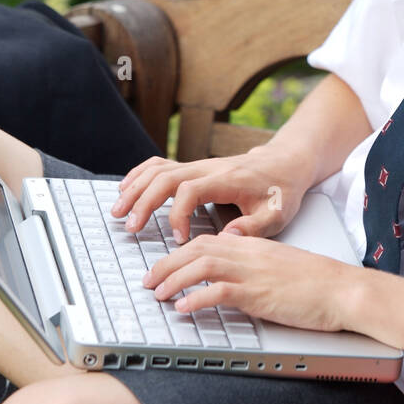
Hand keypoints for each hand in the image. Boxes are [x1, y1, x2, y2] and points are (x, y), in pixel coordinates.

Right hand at [110, 146, 311, 243]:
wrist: (285, 163)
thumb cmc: (281, 191)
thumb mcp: (277, 214)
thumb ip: (254, 228)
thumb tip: (228, 236)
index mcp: (227, 180)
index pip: (190, 190)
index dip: (178, 214)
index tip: (178, 239)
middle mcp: (208, 168)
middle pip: (166, 178)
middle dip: (143, 201)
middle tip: (130, 226)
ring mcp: (199, 165)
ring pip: (158, 169)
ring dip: (135, 188)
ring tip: (118, 211)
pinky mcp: (194, 167)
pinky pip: (160, 165)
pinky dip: (140, 175)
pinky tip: (126, 189)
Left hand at [143, 233, 358, 333]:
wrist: (342, 289)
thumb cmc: (316, 283)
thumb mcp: (277, 267)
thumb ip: (252, 268)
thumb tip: (229, 282)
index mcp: (252, 245)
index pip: (206, 241)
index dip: (179, 253)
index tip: (162, 267)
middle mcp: (248, 254)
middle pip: (196, 249)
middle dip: (166, 264)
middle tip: (148, 280)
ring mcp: (253, 272)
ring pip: (202, 266)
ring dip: (174, 279)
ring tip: (158, 293)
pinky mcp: (259, 294)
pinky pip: (220, 291)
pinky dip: (197, 299)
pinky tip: (184, 308)